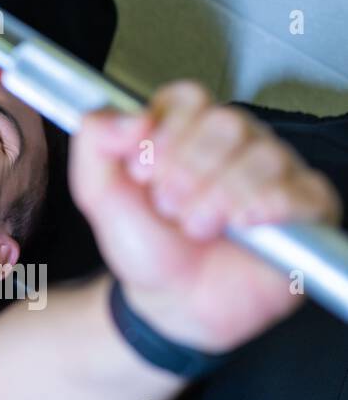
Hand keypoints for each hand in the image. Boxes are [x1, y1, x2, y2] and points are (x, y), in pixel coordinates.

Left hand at [70, 81, 341, 353]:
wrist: (170, 301)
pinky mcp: (306, 207)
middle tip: (169, 206)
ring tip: (197, 226)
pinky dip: (265, 208)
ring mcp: (274, 171)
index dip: (165, 134)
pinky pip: (301, 191)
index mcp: (187, 128)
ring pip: (263, 155)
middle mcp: (234, 142)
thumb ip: (94, 140)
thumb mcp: (97, 191)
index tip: (142, 171)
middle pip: (227, 122)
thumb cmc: (145, 243)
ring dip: (219, 196)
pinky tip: (241, 225)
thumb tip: (133, 117)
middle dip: (187, 170)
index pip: (189, 98)